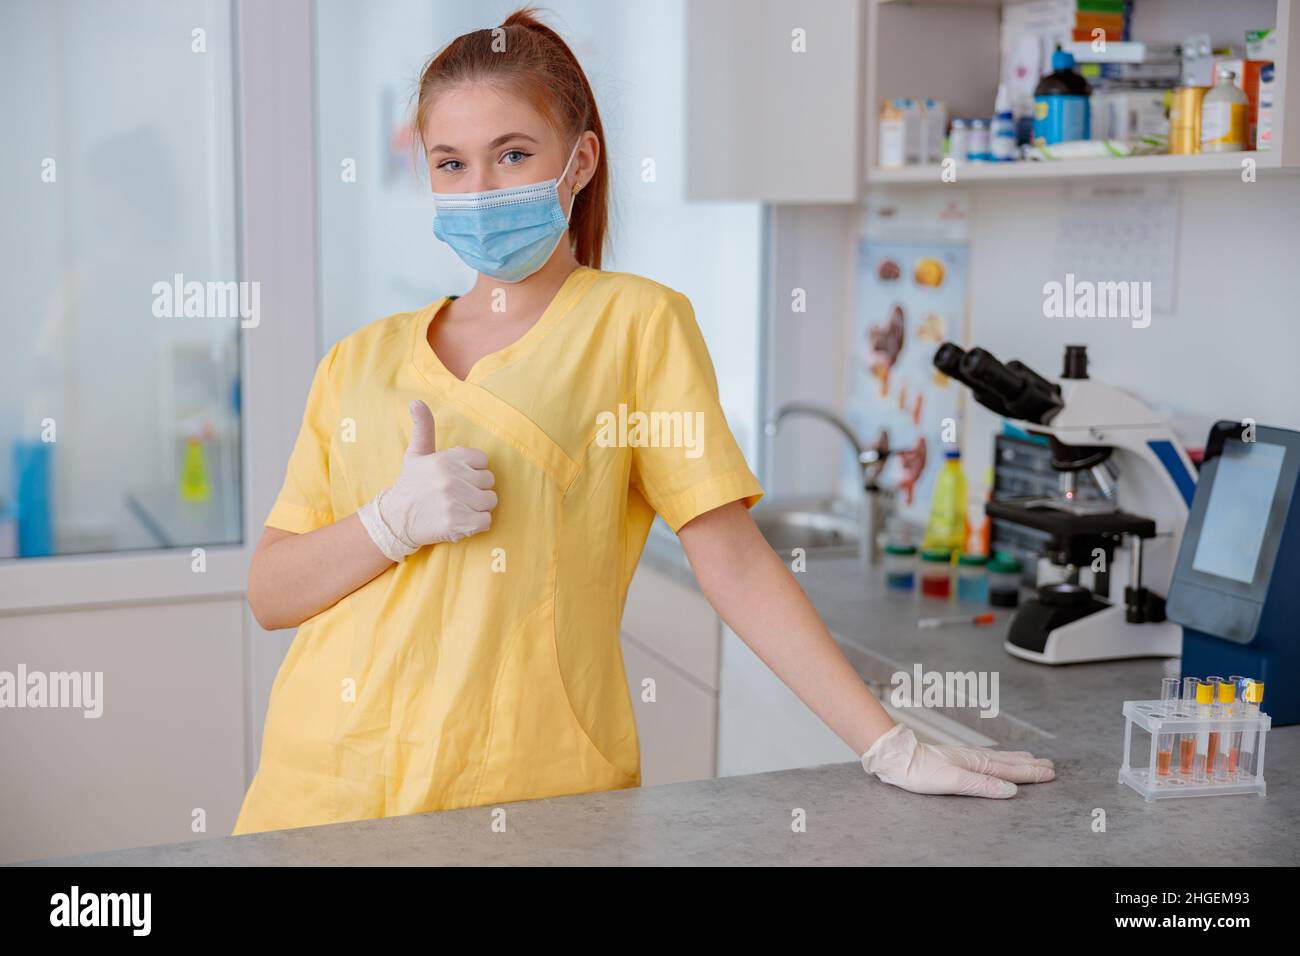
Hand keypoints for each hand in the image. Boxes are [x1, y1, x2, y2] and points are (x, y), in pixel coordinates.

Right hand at [358, 400, 497, 560]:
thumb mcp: (416, 453)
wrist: (395, 519)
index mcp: (447, 459)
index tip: (458, 478)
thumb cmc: (411, 484)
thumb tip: (417, 401)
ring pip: (490, 501)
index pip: (483, 461)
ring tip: (460, 507)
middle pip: (489, 481)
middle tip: (457, 495)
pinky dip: (477, 523)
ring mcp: (456, 502)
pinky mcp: (459, 524)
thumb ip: (423, 427)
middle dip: (476, 489)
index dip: (472, 471)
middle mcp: (452, 479)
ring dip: (479, 506)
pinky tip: (461, 520)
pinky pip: (486, 521)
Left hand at [861, 723, 1054, 797]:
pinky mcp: (957, 759)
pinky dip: (1000, 758)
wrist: (898, 758)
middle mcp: (974, 758)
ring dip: (1017, 760)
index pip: (1011, 771)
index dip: (1031, 773)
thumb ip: (982, 784)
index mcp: (977, 764)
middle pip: (1009, 763)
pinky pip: (988, 758)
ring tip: (1032, 759)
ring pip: (999, 759)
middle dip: (1030, 765)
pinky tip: (997, 760)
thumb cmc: (921, 771)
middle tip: (1050, 766)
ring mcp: (966, 757)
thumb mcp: (953, 781)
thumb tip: (1010, 790)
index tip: (1050, 773)